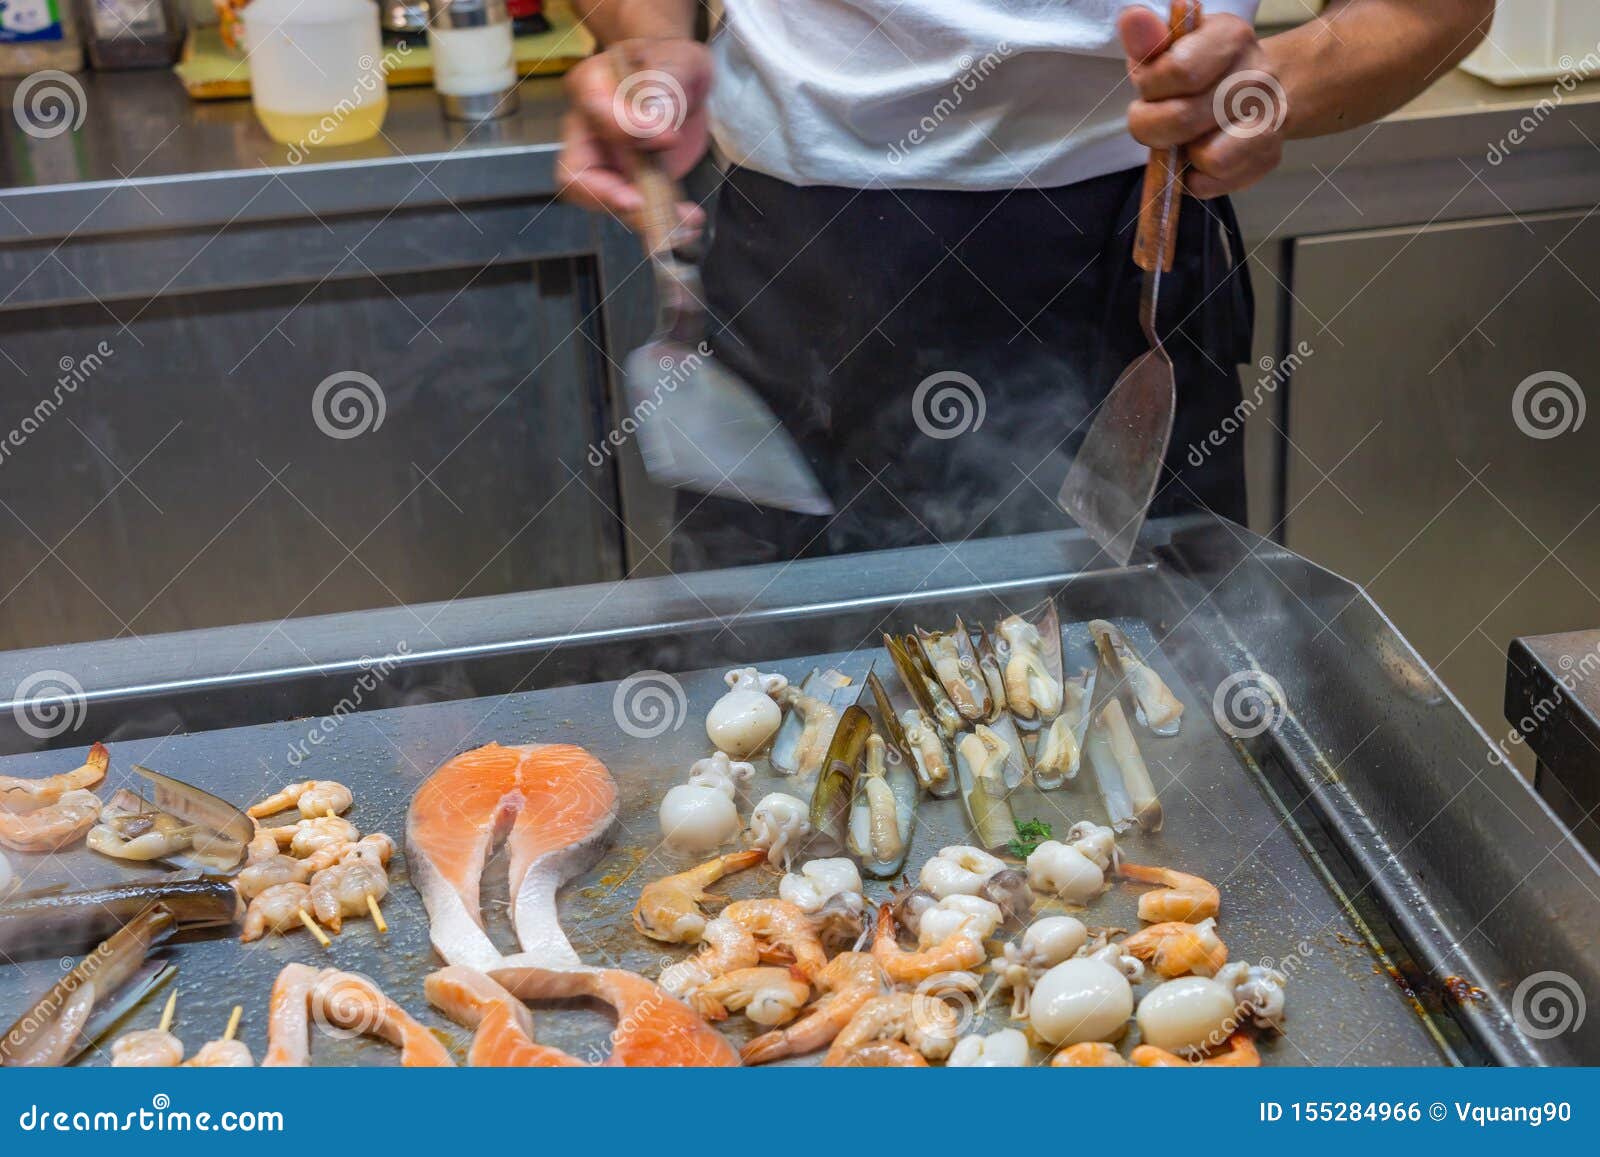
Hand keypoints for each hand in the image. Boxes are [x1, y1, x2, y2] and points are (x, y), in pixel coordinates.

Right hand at [557, 38, 712, 233]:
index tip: (668, 136)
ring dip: (645, 219)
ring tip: (683, 222)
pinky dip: (664, 221)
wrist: (684, 81)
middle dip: (612, 198)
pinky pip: (637, 211)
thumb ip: (662, 88)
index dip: (625, 131)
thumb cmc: (672, 64)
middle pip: (578, 176)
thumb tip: (657, 129)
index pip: (593, 115)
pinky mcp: (631, 183)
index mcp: (591, 86)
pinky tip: (689, 219)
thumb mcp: (676, 64)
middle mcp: (589, 130)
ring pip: (607, 202)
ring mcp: (607, 162)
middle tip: (644, 204)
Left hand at [1118, 6, 1287, 198]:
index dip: (1150, 88)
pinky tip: (1198, 156)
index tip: (1149, 87)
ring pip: (1208, 158)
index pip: (1179, 71)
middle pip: (1183, 119)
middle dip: (1152, 127)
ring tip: (1183, 138)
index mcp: (1232, 36)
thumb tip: (1131, 19)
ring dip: (1181, 155)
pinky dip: (1195, 178)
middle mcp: (1258, 76)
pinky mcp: (1268, 156)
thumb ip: (1148, 39)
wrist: (1255, 88)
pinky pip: (1214, 184)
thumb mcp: (1170, 47)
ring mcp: (1270, 119)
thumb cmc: (1199, 68)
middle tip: (1154, 119)